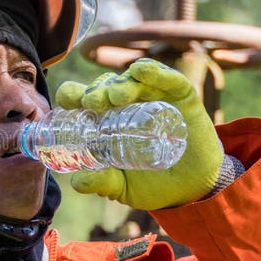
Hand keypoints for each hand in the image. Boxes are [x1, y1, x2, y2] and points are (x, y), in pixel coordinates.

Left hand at [55, 59, 223, 209]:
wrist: (193, 189)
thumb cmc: (152, 183)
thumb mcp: (123, 186)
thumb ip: (103, 183)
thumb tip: (78, 182)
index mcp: (107, 119)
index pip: (85, 99)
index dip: (73, 94)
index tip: (67, 100)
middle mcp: (128, 103)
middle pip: (107, 87)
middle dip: (97, 91)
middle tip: (93, 102)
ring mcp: (154, 96)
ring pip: (134, 80)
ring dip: (122, 83)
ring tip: (115, 96)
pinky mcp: (181, 96)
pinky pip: (169, 79)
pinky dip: (156, 73)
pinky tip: (143, 71)